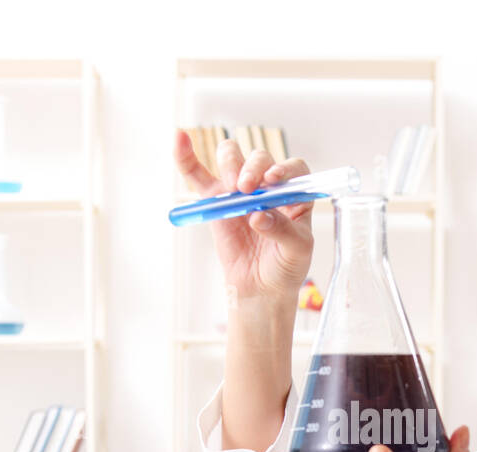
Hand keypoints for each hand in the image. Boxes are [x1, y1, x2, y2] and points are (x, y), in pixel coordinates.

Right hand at [173, 129, 313, 305]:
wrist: (261, 288)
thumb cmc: (285, 266)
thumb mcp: (296, 251)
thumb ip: (283, 230)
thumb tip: (259, 215)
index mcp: (294, 195)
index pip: (294, 169)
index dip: (284, 169)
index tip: (272, 180)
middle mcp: (268, 187)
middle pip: (260, 159)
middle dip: (252, 168)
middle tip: (246, 189)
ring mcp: (240, 191)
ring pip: (232, 158)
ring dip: (230, 163)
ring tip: (233, 187)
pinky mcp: (217, 200)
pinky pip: (199, 175)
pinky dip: (187, 158)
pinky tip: (180, 138)